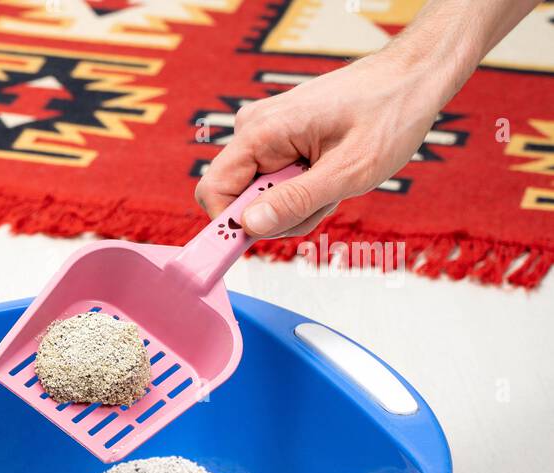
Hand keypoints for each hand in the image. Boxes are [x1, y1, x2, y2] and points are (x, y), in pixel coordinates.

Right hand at [194, 52, 446, 238]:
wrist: (410, 78)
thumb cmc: (389, 113)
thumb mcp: (348, 171)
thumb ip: (295, 201)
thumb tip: (249, 226)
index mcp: (262, 131)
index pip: (214, 191)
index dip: (231, 224)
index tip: (258, 242)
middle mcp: (254, 129)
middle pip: (238, 198)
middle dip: (277, 214)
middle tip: (323, 202)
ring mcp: (265, 133)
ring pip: (258, 194)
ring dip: (295, 204)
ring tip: (334, 184)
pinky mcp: (278, 139)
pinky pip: (273, 181)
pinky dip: (301, 190)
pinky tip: (329, 175)